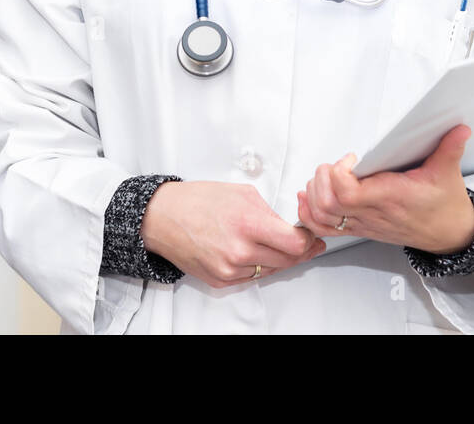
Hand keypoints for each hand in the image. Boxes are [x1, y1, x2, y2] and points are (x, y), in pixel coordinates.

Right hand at [141, 181, 326, 288]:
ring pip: (270, 271)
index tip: (311, 235)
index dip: (308, 240)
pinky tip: (254, 252)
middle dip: (300, 251)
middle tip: (307, 242)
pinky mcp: (219, 281)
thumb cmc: (197, 201)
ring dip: (278, 259)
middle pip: (287, 261)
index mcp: (248, 224)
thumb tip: (289, 225)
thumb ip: (269, 212)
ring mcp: (229, 270)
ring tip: (277, 244)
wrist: (162, 217)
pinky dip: (257, 266)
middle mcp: (239, 252)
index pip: (295, 243)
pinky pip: (250, 278)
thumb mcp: (242, 193)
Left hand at [296, 124, 473, 253]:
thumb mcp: (448, 173)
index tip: (351, 159)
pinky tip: (307, 198)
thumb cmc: (444, 206)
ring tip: (321, 176)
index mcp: (390, 197)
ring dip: (313, 194)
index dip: (339, 174)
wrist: (448, 234)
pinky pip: (325, 228)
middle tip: (333, 165)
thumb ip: (451, 147)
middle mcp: (373, 212)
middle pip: (328, 204)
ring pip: (323, 217)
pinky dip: (310, 215)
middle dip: (321, 179)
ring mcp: (364, 223)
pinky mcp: (360, 228)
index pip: (349, 194)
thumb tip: (459, 128)